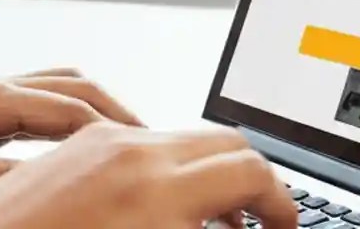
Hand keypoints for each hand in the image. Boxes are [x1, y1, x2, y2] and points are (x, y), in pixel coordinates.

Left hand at [0, 68, 140, 208]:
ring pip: (62, 85)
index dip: (113, 131)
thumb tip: (50, 184)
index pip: (70, 110)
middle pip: (77, 87)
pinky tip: (78, 134)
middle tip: (152, 140)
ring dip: (99, 105)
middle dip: (119, 112)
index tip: (144, 149)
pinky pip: (42, 97)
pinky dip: (73, 110)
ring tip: (126, 135)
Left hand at [0, 122, 297, 228]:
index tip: (284, 227)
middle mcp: (130, 150)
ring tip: (209, 220)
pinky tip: (159, 205)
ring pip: (184, 139)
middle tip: (257, 225)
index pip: (250, 172)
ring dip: (210, 174)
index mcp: (153, 187)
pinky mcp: (75, 144)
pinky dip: (170, 168)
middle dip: (252, 183)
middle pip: (225, 143)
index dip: (280, 203)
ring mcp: (99, 141)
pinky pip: (144, 141)